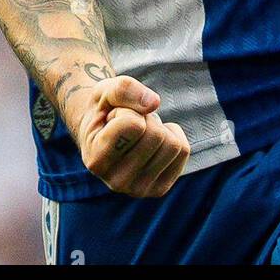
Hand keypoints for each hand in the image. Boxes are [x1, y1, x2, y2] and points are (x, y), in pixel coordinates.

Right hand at [75, 75, 190, 198]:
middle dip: (146, 119)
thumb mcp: (104, 91)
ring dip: (159, 128)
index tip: (114, 117)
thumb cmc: (103, 111)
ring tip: (140, 133)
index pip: (133, 124)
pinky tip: (153, 143)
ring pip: (173, 145)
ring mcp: (138, 190)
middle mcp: (116, 182)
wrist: (102, 135)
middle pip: (156, 135)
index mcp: (96, 160)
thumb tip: (154, 103)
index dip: (127, 110)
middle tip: (129, 124)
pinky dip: (172, 136)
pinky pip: (183, 151)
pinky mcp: (158, 189)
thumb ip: (123, 89)